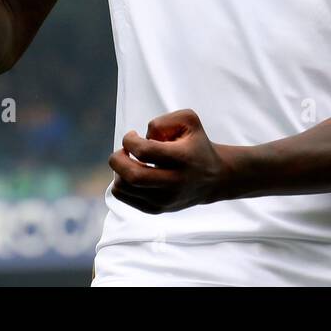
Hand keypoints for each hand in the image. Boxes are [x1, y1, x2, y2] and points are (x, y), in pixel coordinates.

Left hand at [108, 110, 231, 213]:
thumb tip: (144, 138)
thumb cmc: (197, 145)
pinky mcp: (157, 210)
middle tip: (123, 151)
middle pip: (133, 176)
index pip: (145, 151)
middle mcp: (174, 183)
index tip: (133, 135)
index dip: (130, 140)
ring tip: (129, 162)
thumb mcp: (189, 120)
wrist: (213, 178)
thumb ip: (164, 121)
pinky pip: (125, 199)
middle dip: (117, 159)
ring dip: (118, 171)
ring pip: (124, 189)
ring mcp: (164, 200)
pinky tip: (133, 173)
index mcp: (182, 158)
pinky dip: (121, 184)